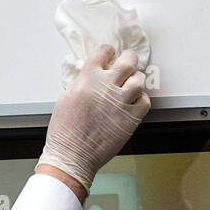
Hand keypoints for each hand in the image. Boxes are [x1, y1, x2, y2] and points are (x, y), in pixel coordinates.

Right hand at [36, 45, 151, 193]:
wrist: (72, 157)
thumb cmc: (64, 133)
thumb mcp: (65, 99)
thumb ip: (81, 83)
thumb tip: (90, 78)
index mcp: (88, 77)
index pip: (104, 51)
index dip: (108, 53)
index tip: (110, 56)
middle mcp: (107, 86)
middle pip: (128, 61)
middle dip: (129, 60)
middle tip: (128, 64)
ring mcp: (121, 102)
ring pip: (139, 80)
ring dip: (136, 81)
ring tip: (130, 87)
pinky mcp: (131, 119)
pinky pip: (145, 101)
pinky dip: (141, 100)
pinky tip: (133, 104)